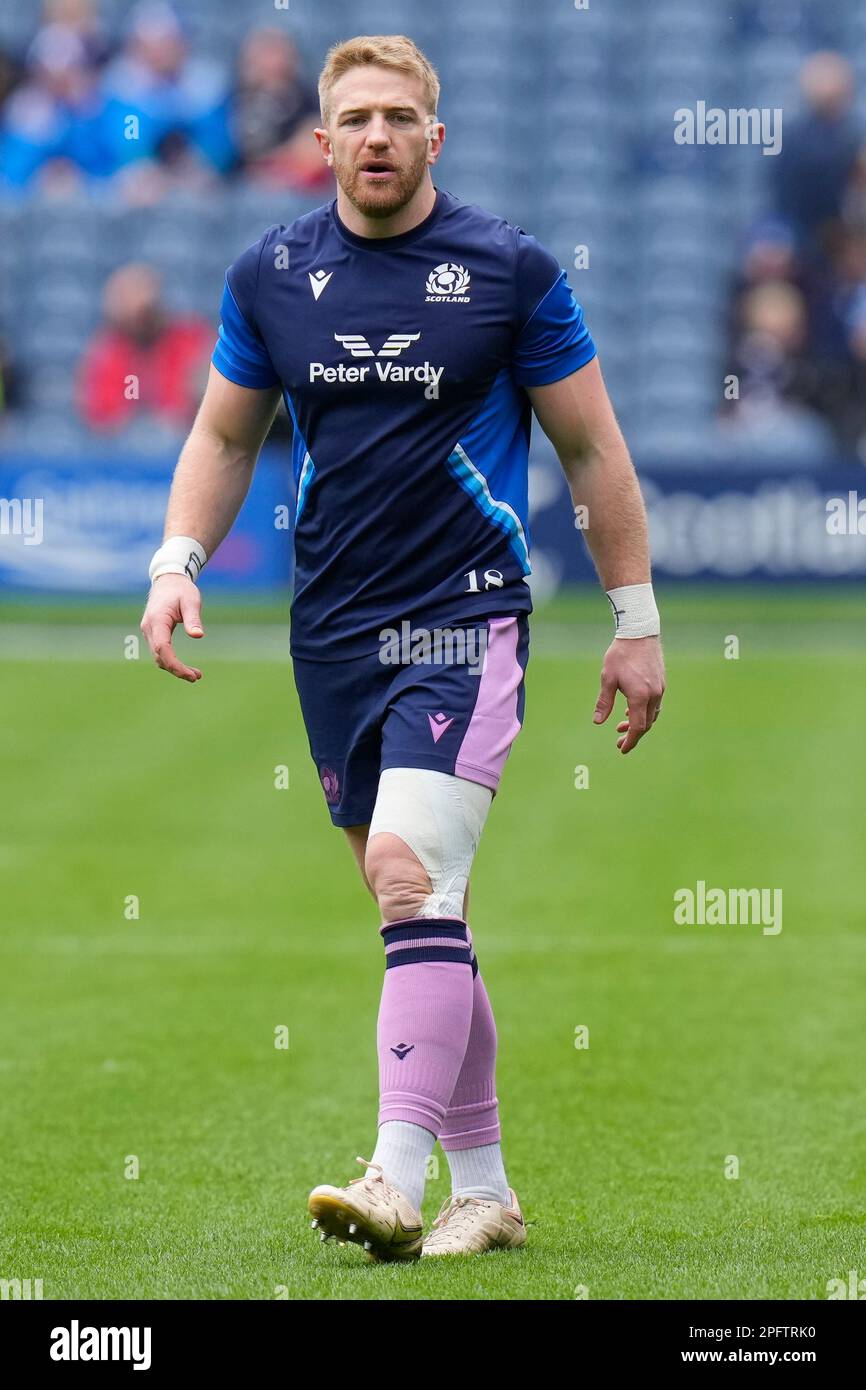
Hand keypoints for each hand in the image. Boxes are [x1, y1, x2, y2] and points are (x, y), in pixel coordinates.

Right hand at [140, 574, 204, 681]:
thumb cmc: (181, 590)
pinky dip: (171, 661)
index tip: (190, 674)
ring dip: (174, 667)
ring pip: (158, 656)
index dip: (175, 664)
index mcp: (157, 620)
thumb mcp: (191, 601)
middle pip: (159, 656)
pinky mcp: (153, 633)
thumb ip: (193, 618)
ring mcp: (149, 631)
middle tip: (197, 677)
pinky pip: (160, 651)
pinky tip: (184, 666)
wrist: (168, 581)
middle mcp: (149, 628)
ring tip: (195, 675)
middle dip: (177, 669)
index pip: (163, 648)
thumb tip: (198, 635)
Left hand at [593, 635, 664, 753]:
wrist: (640, 632)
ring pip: (652, 715)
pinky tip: (630, 710)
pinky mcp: (661, 682)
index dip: (630, 741)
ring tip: (621, 726)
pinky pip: (655, 704)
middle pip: (646, 724)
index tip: (622, 749)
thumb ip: (604, 702)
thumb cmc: (620, 654)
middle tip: (619, 741)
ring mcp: (660, 689)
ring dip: (638, 724)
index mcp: (640, 696)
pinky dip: (644, 712)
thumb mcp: (607, 678)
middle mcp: (653, 695)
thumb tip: (598, 722)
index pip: (637, 727)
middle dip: (633, 735)